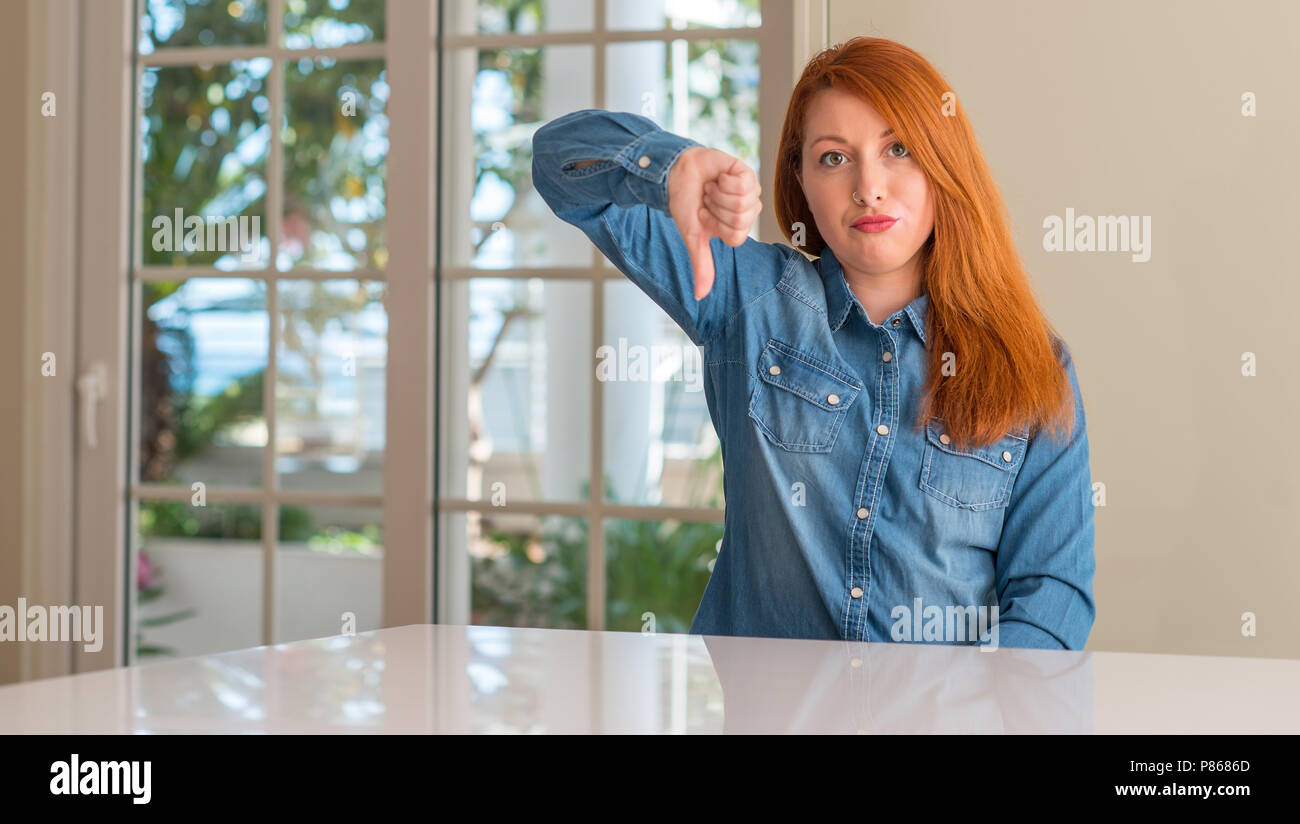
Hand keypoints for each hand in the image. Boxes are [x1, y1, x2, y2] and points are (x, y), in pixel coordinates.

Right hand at [666, 146, 761, 298]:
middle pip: (740, 219)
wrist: (675, 173)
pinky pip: (742, 184)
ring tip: (711, 188)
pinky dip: (723, 180)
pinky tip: (718, 177)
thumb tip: (700, 296)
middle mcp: (747, 212)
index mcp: (736, 229)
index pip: (736, 236)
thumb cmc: (685, 204)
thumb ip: (702, 264)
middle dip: (716, 208)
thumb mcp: (693, 237)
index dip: (715, 225)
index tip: (704, 216)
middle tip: (707, 200)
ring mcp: (749, 192)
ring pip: (742, 201)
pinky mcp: (747, 173)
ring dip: (718, 194)